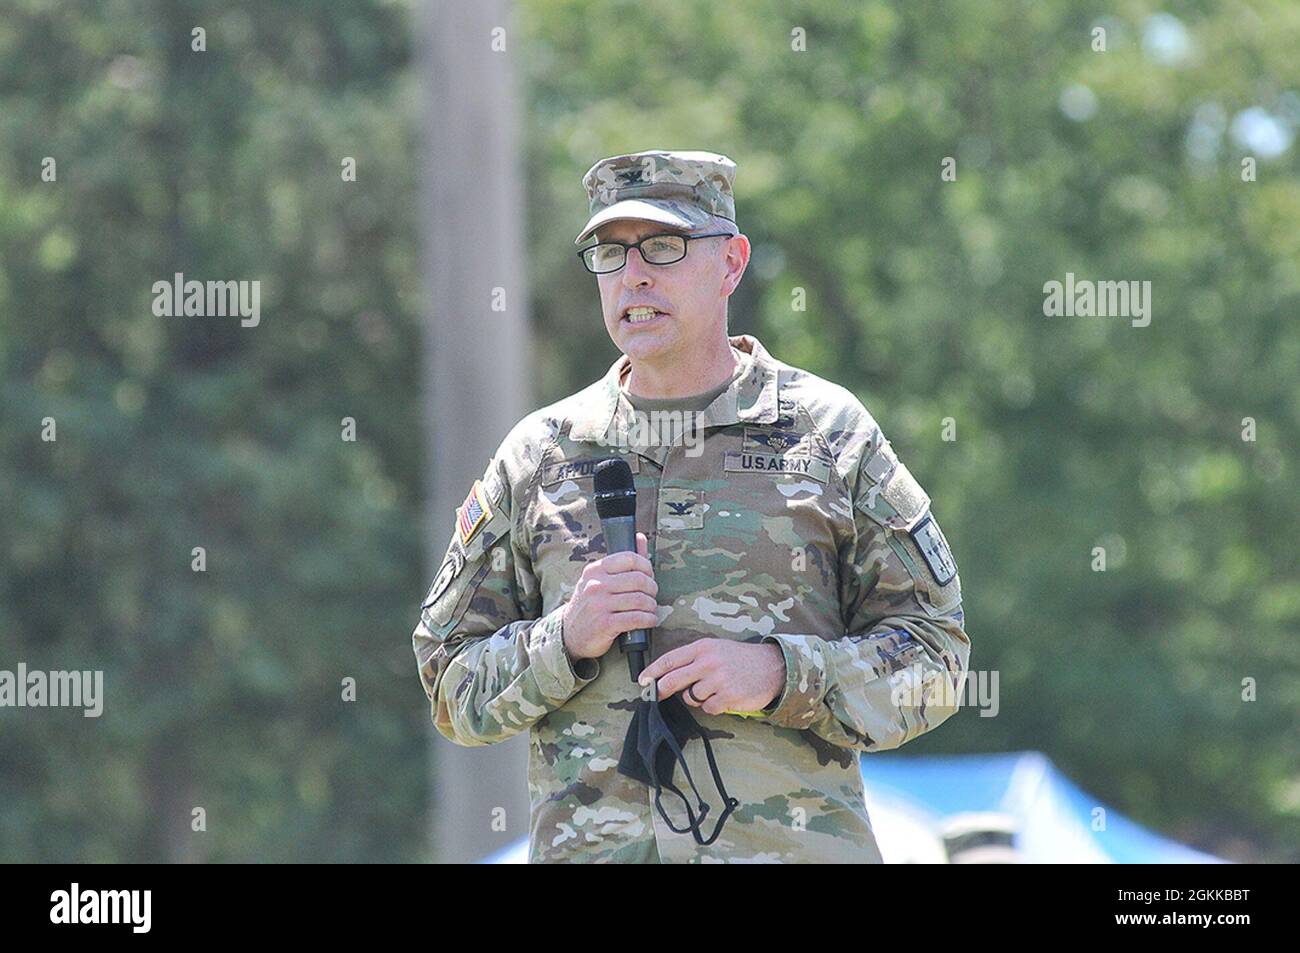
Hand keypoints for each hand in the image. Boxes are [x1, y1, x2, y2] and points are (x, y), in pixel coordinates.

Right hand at [562, 532, 658, 660]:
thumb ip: (622, 561)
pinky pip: (636, 618)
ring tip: (651, 609)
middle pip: (638, 580)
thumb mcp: (599, 580)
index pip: (629, 558)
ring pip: (640, 600)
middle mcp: (595, 585)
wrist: (570, 634)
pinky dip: (648, 619)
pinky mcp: (604, 624)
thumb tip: (640, 537)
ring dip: (651, 606)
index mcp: (595, 570)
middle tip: (652, 595)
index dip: (646, 566)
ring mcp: (599, 604)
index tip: (649, 575)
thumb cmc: (590, 604)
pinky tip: (649, 620)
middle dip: (652, 588)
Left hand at [638, 638, 785, 715]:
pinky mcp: (728, 697)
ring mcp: (719, 681)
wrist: (772, 666)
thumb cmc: (739, 658)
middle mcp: (709, 662)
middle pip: (673, 680)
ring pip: (692, 697)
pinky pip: (708, 708)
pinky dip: (713, 706)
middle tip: (655, 695)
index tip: (641, 681)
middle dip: (660, 690)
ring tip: (713, 689)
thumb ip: (693, 659)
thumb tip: (667, 676)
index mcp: (703, 648)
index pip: (670, 659)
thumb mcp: (716, 648)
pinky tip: (725, 696)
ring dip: (697, 698)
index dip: (652, 672)